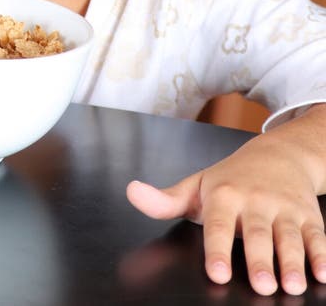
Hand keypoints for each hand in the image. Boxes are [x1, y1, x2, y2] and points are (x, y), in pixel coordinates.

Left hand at [126, 116, 325, 295]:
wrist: (279, 154)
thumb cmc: (232, 179)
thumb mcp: (196, 186)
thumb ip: (164, 199)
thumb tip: (132, 193)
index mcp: (224, 195)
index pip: (219, 225)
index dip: (218, 249)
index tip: (217, 272)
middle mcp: (255, 201)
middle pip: (257, 235)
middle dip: (260, 261)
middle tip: (261, 285)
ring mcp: (284, 208)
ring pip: (289, 237)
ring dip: (292, 262)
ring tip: (291, 284)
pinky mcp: (309, 216)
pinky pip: (317, 237)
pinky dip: (322, 255)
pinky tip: (322, 273)